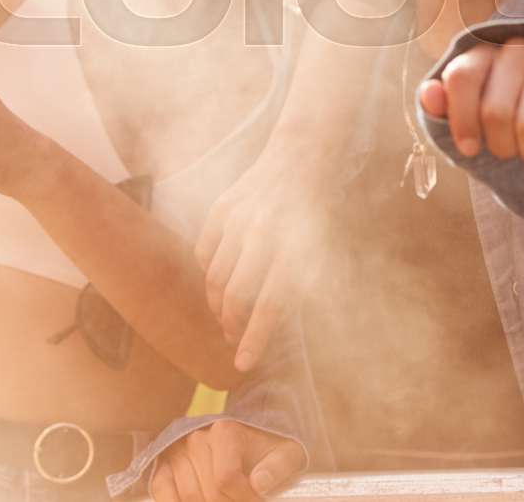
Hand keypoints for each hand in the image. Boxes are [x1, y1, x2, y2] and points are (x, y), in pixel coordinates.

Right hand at [149, 420, 306, 501]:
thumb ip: (278, 467)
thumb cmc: (266, 450)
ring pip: (188, 497)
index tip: (258, 501)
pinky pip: (163, 494)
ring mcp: (177, 451)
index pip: (226, 479)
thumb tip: (259, 484)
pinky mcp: (163, 464)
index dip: (244, 499)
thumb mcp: (285, 453)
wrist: (247, 439)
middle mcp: (197, 438)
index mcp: (225, 431)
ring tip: (227, 501)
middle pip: (208, 492)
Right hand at [196, 152, 313, 373]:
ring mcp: (238, 221)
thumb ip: (297, 286)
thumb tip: (271, 327)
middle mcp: (263, 236)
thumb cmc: (314, 213)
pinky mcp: (220, 209)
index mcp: (294, 249)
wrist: (300, 159)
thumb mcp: (319, 250)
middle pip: (235, 296)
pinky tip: (218, 279)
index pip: (270, 306)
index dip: (255, 339)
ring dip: (218, 303)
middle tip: (234, 337)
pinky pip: (204, 252)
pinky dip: (208, 271)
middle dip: (232, 325)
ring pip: (215, 277)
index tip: (243, 364)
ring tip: (226, 314)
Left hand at [418, 38, 523, 161]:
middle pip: (496, 111)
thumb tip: (429, 94)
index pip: (462, 78)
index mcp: (481, 53)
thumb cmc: (507, 106)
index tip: (469, 149)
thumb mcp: (470, 109)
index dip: (462, 121)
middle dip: (500, 146)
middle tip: (507, 152)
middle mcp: (515, 48)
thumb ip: (444, 105)